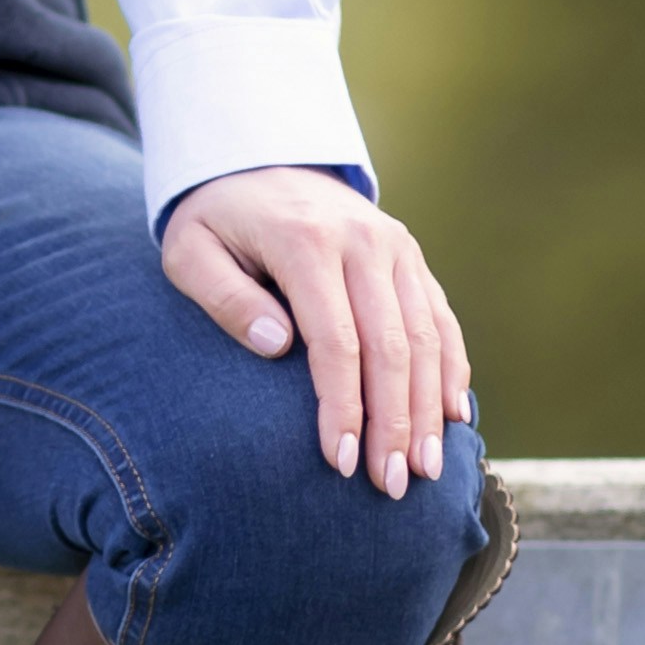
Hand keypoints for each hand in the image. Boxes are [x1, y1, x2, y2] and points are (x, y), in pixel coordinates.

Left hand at [161, 173, 470, 496]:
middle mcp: (364, 242)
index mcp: (307, 243)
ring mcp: (396, 247)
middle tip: (391, 486)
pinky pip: (442, 318)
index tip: (339, 462)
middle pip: (392, 347)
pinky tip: (453, 417)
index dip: (343, 406)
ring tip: (426, 470)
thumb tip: (275, 345)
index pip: (337, 340)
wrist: (257, 159)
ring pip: (428, 337)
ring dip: (430, 408)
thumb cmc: (216, 221)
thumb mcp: (190, 251)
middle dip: (395, 423)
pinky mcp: (411, 258)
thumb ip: (225, 297)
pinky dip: (452, 368)